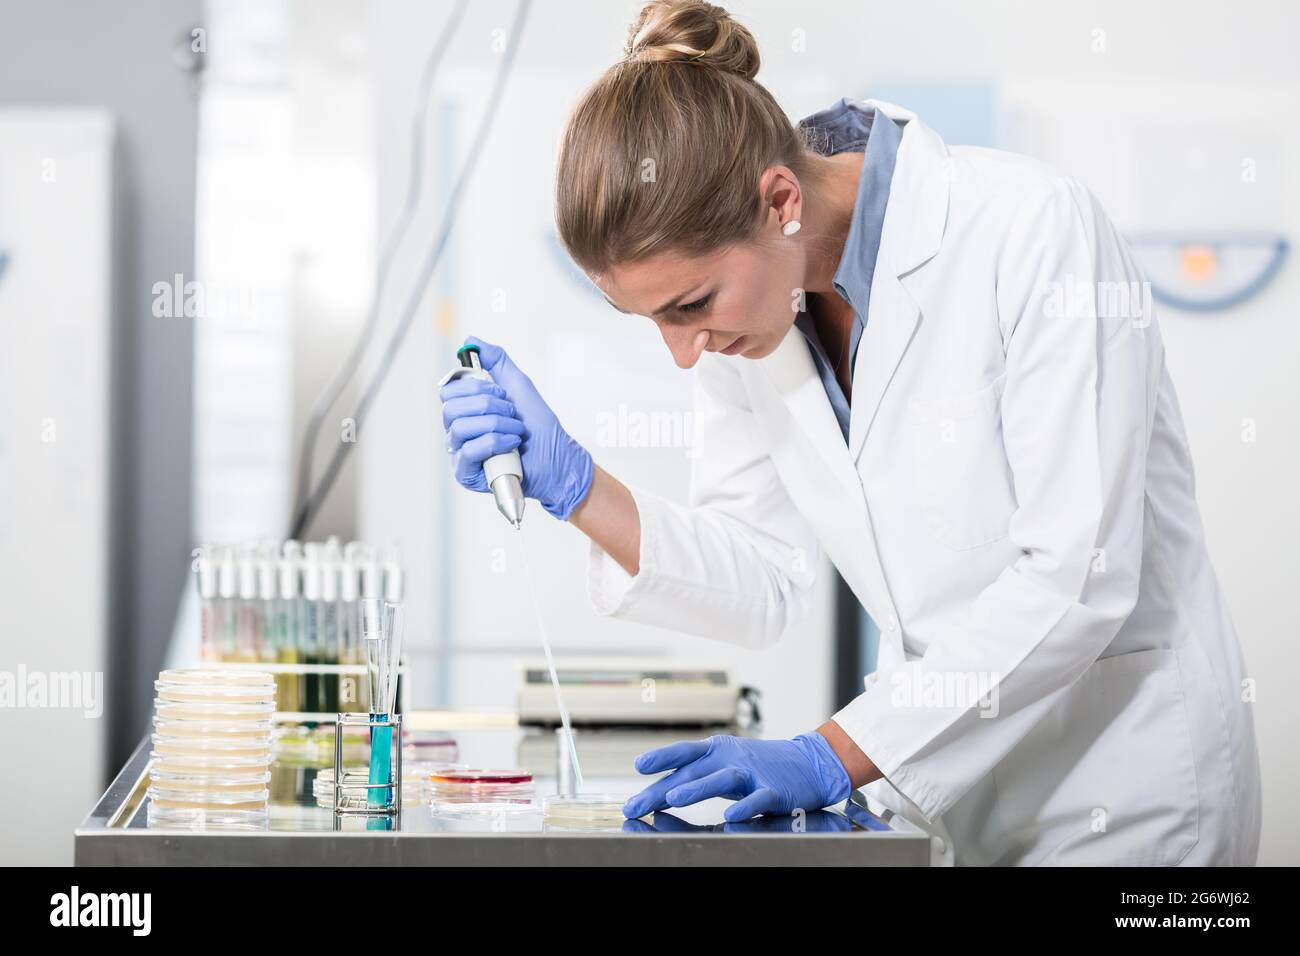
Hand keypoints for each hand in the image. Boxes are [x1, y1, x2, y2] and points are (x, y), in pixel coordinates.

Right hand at [439, 335, 593, 519]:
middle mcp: (459, 431)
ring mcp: (461, 453)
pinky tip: (512, 444)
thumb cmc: (539, 428)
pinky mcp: (467, 473)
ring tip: (516, 430)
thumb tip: (471, 340)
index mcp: (467, 410)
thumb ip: (496, 362)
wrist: (558, 459)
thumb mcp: (519, 386)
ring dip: (496, 424)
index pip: (448, 390)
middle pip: (450, 408)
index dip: (473, 387)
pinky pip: (468, 451)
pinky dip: (495, 442)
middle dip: (488, 405)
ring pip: (460, 428)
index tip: (499, 392)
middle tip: (511, 412)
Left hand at [622, 733, 852, 822]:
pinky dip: (745, 805)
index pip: (684, 754)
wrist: (810, 763)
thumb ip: (697, 778)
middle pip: (692, 772)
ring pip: (722, 779)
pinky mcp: (775, 790)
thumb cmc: (761, 766)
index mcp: (717, 751)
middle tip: (637, 805)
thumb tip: (658, 793)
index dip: (661, 758)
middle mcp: (731, 758)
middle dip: (661, 790)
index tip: (639, 766)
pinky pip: (758, 798)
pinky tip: (731, 815)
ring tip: (673, 798)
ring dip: (697, 789)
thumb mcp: (726, 765)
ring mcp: (753, 772)